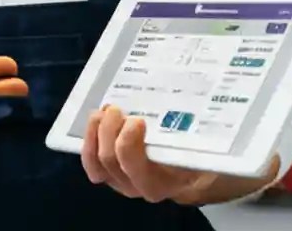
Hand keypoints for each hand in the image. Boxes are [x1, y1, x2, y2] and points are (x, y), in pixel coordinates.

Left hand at [81, 105, 218, 204]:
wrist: (191, 173)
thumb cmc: (195, 154)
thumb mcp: (202, 146)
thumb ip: (198, 134)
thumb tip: (193, 106)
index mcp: (164, 181)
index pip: (135, 167)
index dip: (129, 143)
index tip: (138, 120)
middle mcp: (139, 186)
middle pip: (111, 161)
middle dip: (109, 130)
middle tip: (116, 109)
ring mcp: (121, 182)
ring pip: (96, 163)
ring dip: (95, 133)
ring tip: (102, 112)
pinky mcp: (109, 175)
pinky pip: (91, 163)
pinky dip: (89, 141)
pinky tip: (96, 121)